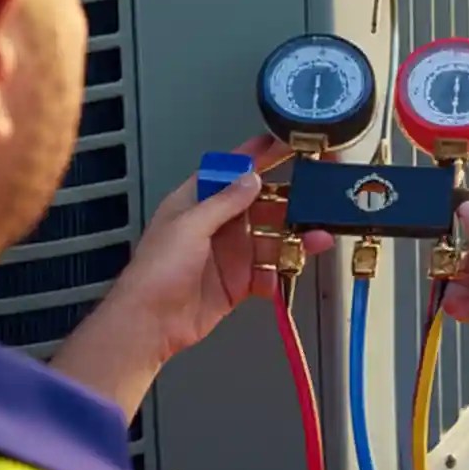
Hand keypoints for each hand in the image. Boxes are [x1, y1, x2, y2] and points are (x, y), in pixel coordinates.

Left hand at [109, 134, 334, 362]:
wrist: (150, 324)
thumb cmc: (156, 271)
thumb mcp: (189, 226)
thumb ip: (224, 201)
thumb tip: (251, 178)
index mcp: (198, 202)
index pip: (232, 172)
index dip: (258, 157)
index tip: (285, 145)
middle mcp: (217, 226)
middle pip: (261, 205)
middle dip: (289, 202)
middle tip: (316, 198)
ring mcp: (229, 255)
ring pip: (271, 239)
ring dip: (294, 238)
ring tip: (317, 238)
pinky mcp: (238, 283)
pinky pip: (267, 274)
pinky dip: (279, 273)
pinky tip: (288, 271)